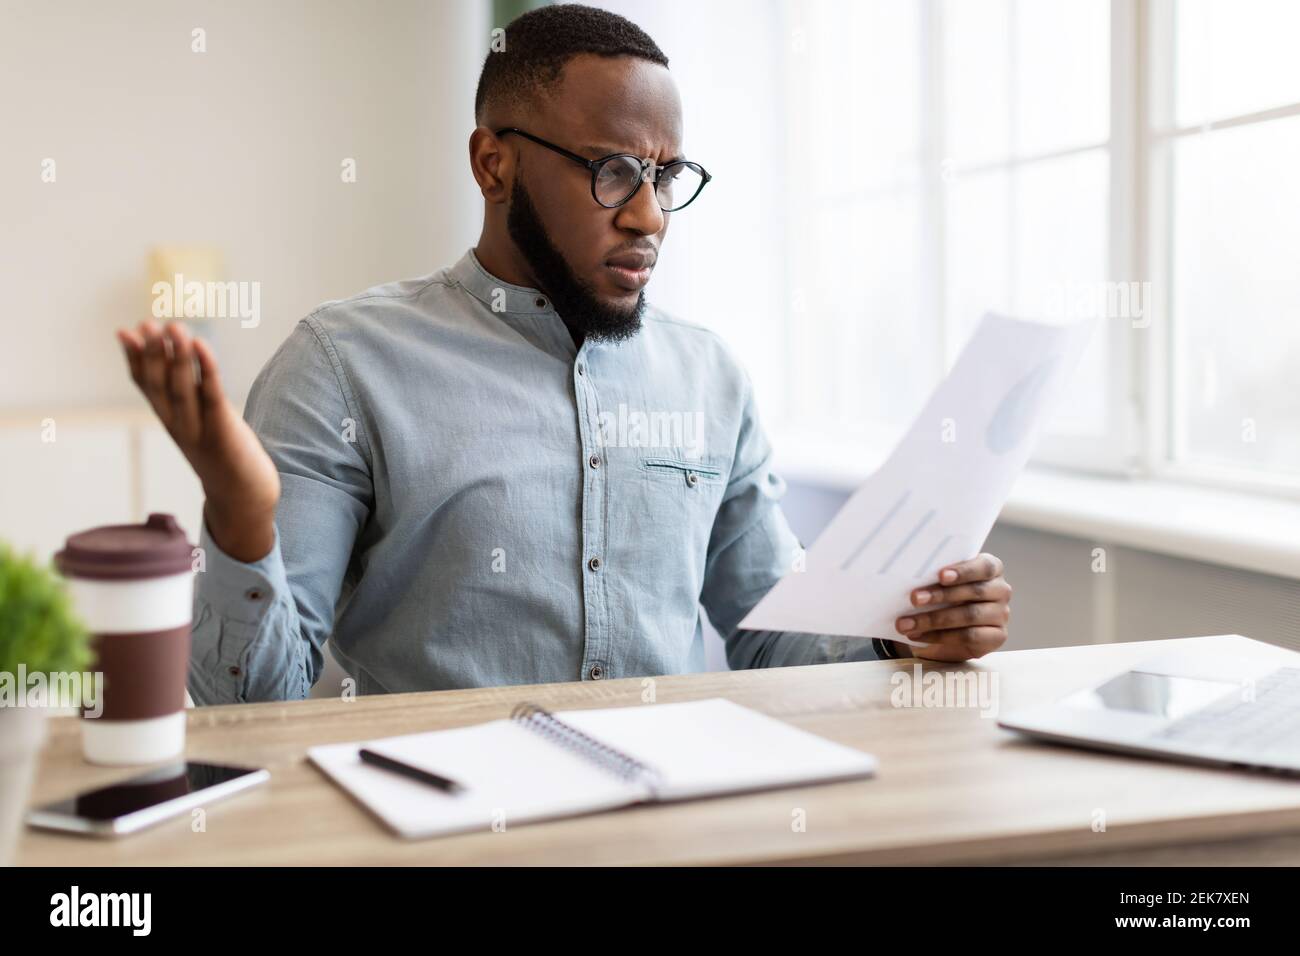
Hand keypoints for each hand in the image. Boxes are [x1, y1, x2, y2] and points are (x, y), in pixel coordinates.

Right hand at [117, 321, 279, 561]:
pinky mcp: (222, 432)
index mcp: (172, 423)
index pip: (147, 387)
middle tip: (147, 323)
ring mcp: (198, 431)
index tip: (125, 332)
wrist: (246, 499)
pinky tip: (202, 345)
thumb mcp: (203, 426)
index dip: (135, 359)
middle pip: (160, 384)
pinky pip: (211, 395)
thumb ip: (194, 403)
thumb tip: (187, 376)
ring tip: (173, 326)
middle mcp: (179, 426)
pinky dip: (205, 369)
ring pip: (181, 388)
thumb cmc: (228, 458)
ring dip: (176, 355)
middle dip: (153, 352)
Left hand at [893, 553, 1010, 661]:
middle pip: (974, 591)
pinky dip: (938, 636)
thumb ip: (934, 575)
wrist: (948, 629)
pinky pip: (967, 636)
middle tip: (914, 598)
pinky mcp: (997, 637)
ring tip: (906, 623)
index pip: (984, 566)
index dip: (964, 571)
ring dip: (933, 619)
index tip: (940, 575)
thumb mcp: (940, 582)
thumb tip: (907, 574)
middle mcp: (1001, 590)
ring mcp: (1001, 614)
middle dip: (941, 595)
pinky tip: (917, 635)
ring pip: (969, 615)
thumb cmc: (944, 596)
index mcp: (991, 568)